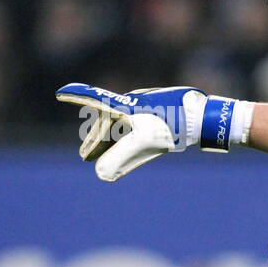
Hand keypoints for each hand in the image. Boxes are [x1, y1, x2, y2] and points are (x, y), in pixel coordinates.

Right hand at [55, 83, 237, 180]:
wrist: (207, 119)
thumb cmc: (176, 126)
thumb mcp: (145, 143)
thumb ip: (121, 158)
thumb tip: (101, 173)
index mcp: (127, 104)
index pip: (96, 99)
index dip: (77, 96)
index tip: (60, 93)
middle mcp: (135, 103)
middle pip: (109, 121)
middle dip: (96, 140)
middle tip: (85, 156)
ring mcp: (148, 108)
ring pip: (123, 126)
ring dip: (110, 142)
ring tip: (98, 156)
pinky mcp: (161, 115)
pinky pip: (136, 128)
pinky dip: (126, 141)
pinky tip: (127, 151)